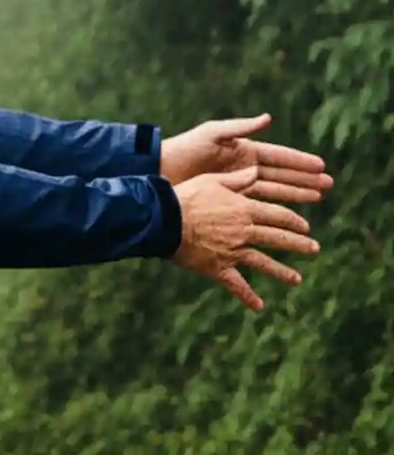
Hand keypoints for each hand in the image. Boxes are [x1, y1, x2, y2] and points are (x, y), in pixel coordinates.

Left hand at [160, 113, 333, 202]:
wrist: (161, 169)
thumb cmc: (185, 148)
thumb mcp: (212, 134)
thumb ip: (240, 128)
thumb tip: (268, 118)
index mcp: (242, 149)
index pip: (278, 156)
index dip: (299, 161)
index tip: (321, 166)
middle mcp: (244, 166)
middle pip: (281, 174)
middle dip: (304, 179)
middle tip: (328, 185)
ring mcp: (238, 182)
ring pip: (274, 189)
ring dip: (296, 193)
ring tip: (318, 197)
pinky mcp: (229, 196)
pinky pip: (258, 201)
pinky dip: (275, 206)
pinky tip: (289, 213)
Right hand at [170, 167, 319, 311]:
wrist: (164, 220)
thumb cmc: (185, 197)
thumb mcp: (211, 181)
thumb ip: (237, 179)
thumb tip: (256, 172)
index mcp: (244, 209)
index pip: (277, 215)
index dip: (293, 220)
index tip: (305, 226)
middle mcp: (244, 232)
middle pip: (277, 238)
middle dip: (298, 244)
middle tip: (313, 248)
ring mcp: (233, 252)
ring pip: (263, 263)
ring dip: (282, 272)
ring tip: (296, 280)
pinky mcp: (219, 268)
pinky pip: (236, 285)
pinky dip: (248, 297)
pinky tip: (259, 306)